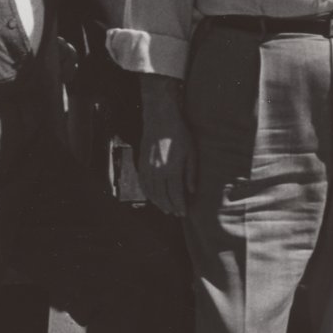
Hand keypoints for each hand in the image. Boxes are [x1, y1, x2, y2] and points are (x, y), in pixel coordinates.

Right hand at [137, 84, 196, 216]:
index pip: (175, 195)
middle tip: (176, 214)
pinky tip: (153, 197)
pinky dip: (148, 194)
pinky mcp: (141, 163)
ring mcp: (147, 168)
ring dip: (159, 203)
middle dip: (170, 207)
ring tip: (166, 209)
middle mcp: (158, 171)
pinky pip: (143, 184)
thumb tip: (191, 191)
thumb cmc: (179, 134)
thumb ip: (191, 173)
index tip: (184, 213)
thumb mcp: (191, 152)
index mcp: (172, 169)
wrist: (160, 118)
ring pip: (151, 192)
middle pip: (162, 196)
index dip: (180, 206)